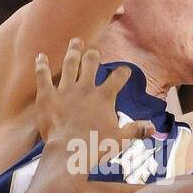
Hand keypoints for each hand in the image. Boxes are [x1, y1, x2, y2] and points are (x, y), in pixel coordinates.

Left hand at [35, 39, 154, 176]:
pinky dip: (41, 65)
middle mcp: (85, 88)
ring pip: (70, 63)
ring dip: (73, 51)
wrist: (70, 151)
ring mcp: (65, 89)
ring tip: (75, 42)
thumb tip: (152, 127)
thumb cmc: (96, 146)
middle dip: (94, 53)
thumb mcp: (120, 139)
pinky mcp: (48, 95)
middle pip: (91, 62)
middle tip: (95, 50)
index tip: (124, 70)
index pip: (118, 77)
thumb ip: (135, 130)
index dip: (123, 72)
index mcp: (104, 96)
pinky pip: (43, 76)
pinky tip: (41, 56)